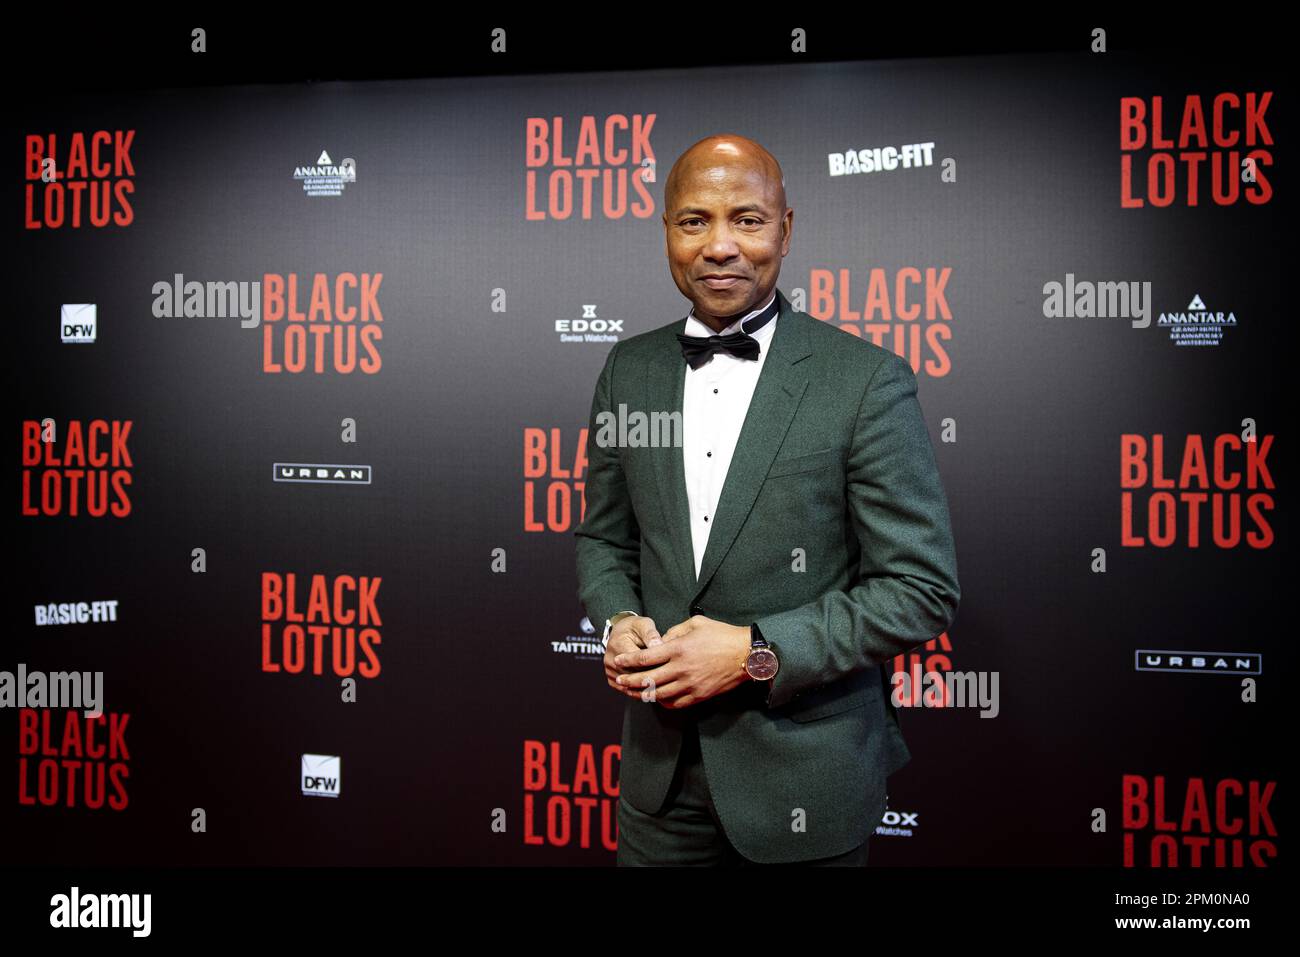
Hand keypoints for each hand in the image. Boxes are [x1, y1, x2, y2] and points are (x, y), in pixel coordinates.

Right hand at [603, 616, 662, 700]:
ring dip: (647, 687)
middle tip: (670, 679)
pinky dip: (639, 691)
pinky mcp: (611, 679)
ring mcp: (610, 671)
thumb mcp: (643, 624)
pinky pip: (626, 690)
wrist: (619, 632)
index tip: (670, 666)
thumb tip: (659, 645)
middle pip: (635, 675)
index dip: (655, 665)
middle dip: (653, 677)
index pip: (639, 661)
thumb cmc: (634, 627)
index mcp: (618, 644)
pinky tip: (652, 690)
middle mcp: (611, 659)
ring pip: (631, 685)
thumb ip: (651, 635)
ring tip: (664, 686)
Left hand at [613, 615, 751, 707]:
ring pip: (659, 694)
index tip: (619, 661)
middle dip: (630, 681)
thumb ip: (674, 631)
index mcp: (679, 648)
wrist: (748, 655)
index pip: (646, 657)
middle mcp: (682, 668)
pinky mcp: (700, 695)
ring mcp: (691, 684)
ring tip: (633, 692)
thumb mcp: (697, 623)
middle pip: (648, 679)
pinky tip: (657, 698)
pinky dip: (663, 702)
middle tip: (619, 680)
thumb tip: (660, 641)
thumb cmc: (723, 635)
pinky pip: (675, 703)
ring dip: (643, 694)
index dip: (629, 660)